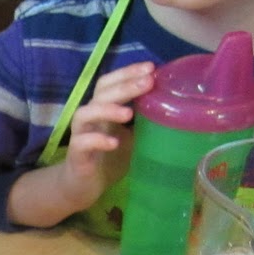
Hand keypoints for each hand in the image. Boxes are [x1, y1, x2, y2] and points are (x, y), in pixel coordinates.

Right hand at [56, 61, 155, 209]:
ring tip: (129, 113)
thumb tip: (177, 106)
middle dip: (124, 86)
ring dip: (106, 109)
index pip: (109, 83)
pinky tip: (114, 143)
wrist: (84, 187)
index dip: (127, 72)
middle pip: (100, 94)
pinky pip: (82, 143)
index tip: (150, 67)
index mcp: (104, 110)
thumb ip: (146, 121)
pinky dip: (97, 140)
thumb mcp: (133, 137)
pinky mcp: (76, 156)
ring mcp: (80, 136)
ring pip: (84, 114)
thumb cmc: (110, 158)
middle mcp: (91, 119)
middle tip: (147, 82)